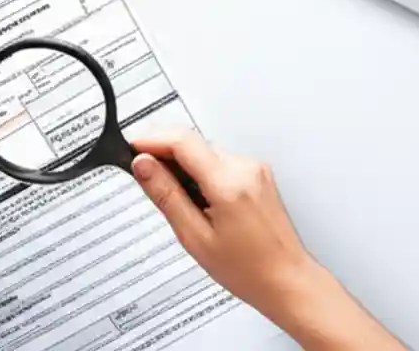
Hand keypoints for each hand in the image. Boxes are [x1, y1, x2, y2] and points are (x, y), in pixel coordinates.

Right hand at [131, 130, 405, 350]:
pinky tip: (197, 200)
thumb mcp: (195, 237)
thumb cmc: (248, 270)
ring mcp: (254, 169)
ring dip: (183, 165)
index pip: (182, 141)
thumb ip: (166, 195)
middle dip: (164, 153)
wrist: (286, 280)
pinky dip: (201, 173)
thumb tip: (143, 166)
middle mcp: (245, 168)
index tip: (131, 146)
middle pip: (193, 144)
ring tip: (176, 200)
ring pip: (205, 152)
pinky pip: (219, 162)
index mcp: (229, 183)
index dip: (151, 139)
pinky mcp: (257, 174)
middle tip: (142, 173)